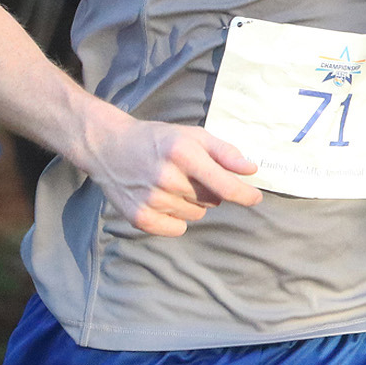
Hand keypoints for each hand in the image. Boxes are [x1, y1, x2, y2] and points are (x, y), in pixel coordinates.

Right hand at [83, 118, 261, 236]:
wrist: (110, 146)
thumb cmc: (157, 140)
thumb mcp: (192, 135)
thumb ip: (224, 152)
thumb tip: (251, 169)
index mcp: (183, 153)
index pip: (225, 186)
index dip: (245, 195)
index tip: (255, 198)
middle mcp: (167, 178)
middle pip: (212, 200)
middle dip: (209, 189)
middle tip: (189, 174)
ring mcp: (152, 200)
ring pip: (196, 215)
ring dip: (191, 203)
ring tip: (171, 184)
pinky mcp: (139, 217)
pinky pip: (177, 229)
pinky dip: (176, 219)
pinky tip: (162, 200)